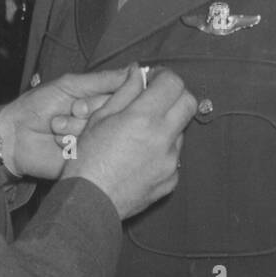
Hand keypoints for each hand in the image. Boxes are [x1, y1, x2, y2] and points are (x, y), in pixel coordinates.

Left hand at [0, 67, 132, 179]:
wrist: (15, 134)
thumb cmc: (38, 105)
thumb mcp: (69, 85)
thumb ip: (102, 80)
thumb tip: (134, 71)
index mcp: (100, 102)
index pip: (123, 97)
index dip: (105, 99)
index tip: (81, 102)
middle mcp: (101, 121)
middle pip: (114, 115)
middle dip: (88, 112)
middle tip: (71, 111)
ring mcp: (95, 140)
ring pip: (103, 132)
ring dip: (76, 127)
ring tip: (57, 126)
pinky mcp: (87, 159)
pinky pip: (92, 150)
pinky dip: (72, 143)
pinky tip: (58, 142)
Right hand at [64, 67, 195, 218]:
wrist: (88, 202)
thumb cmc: (87, 159)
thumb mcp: (99, 118)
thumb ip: (124, 92)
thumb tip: (138, 73)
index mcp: (143, 118)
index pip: (173, 83)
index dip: (163, 76)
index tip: (153, 79)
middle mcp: (163, 138)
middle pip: (188, 103)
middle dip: (174, 95)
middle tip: (156, 98)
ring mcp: (170, 161)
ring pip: (180, 131)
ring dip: (167, 124)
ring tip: (141, 132)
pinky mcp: (171, 180)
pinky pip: (173, 157)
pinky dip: (162, 151)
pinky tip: (140, 156)